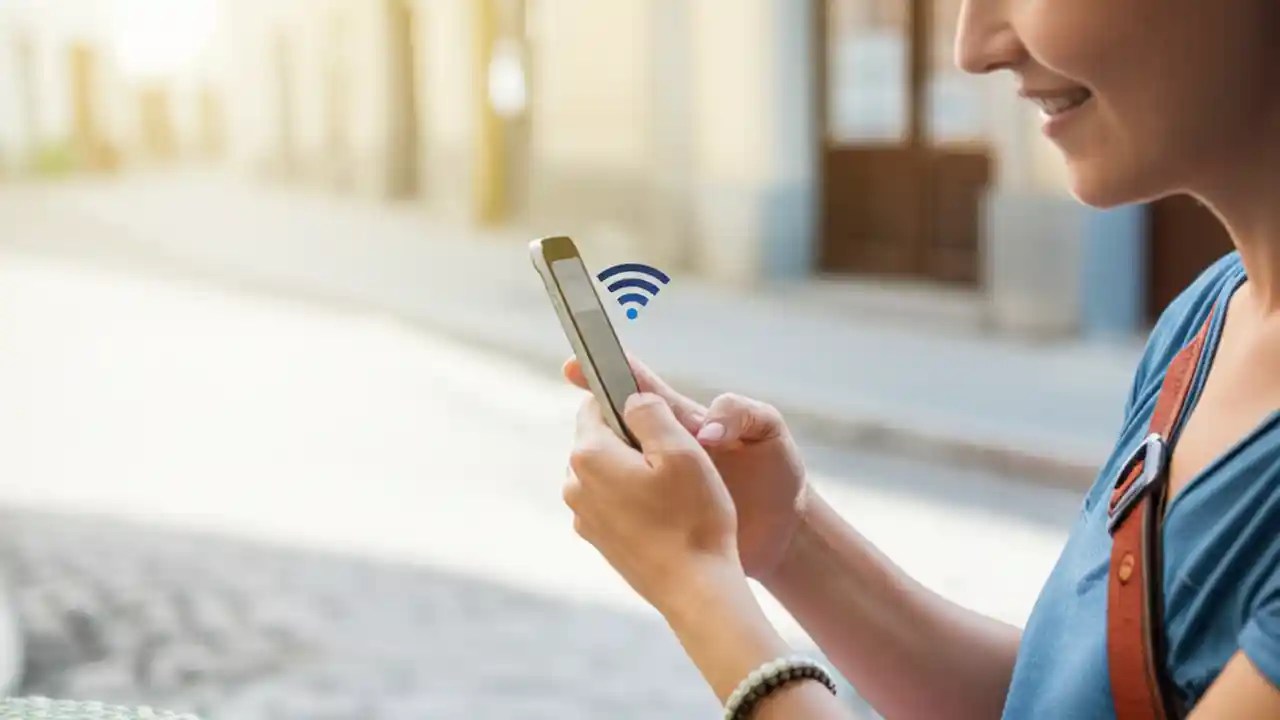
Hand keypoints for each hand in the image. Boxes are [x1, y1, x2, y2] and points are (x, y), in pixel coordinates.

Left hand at [563, 355, 809, 584]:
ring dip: (633, 470)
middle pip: (599, 439)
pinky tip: (666, 515)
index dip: (627, 403)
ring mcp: (583, 517)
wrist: (696, 589)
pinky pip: (612, 502)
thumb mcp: (682, 449)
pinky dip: (634, 499)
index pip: (594, 405)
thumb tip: (630, 399)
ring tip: (673, 490)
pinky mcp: (599, 540)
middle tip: (673, 458)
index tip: (657, 419)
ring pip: (606, 472)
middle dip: (632, 439)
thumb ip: (650, 411)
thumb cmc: (693, 517)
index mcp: (589, 455)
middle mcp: (574, 485)